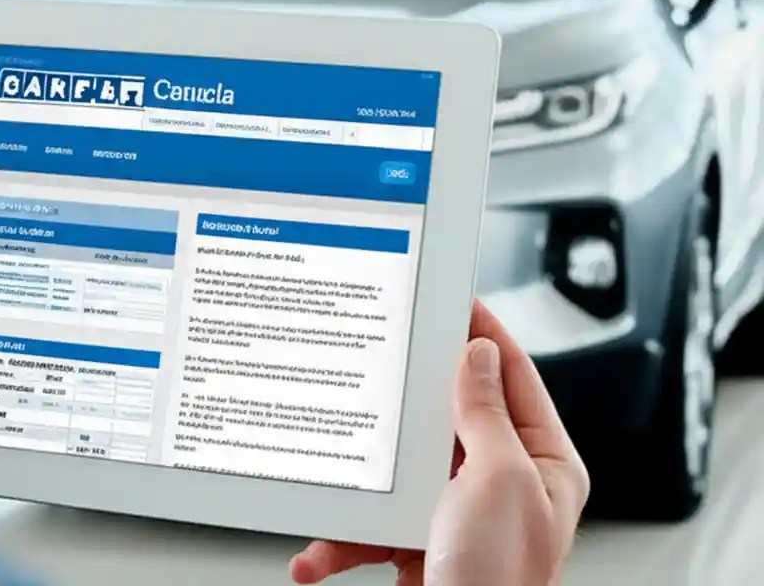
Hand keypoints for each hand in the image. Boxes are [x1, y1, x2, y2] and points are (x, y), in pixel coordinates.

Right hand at [289, 301, 589, 585]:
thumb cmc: (499, 583)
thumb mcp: (497, 480)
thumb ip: (484, 415)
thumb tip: (477, 355)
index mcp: (541, 463)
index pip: (512, 377)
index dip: (482, 332)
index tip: (451, 296)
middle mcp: (501, 485)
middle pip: (446, 417)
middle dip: (403, 399)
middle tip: (377, 355)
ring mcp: (456, 516)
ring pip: (396, 473)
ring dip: (354, 487)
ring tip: (331, 470)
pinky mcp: (417, 547)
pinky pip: (368, 529)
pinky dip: (334, 543)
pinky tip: (311, 554)